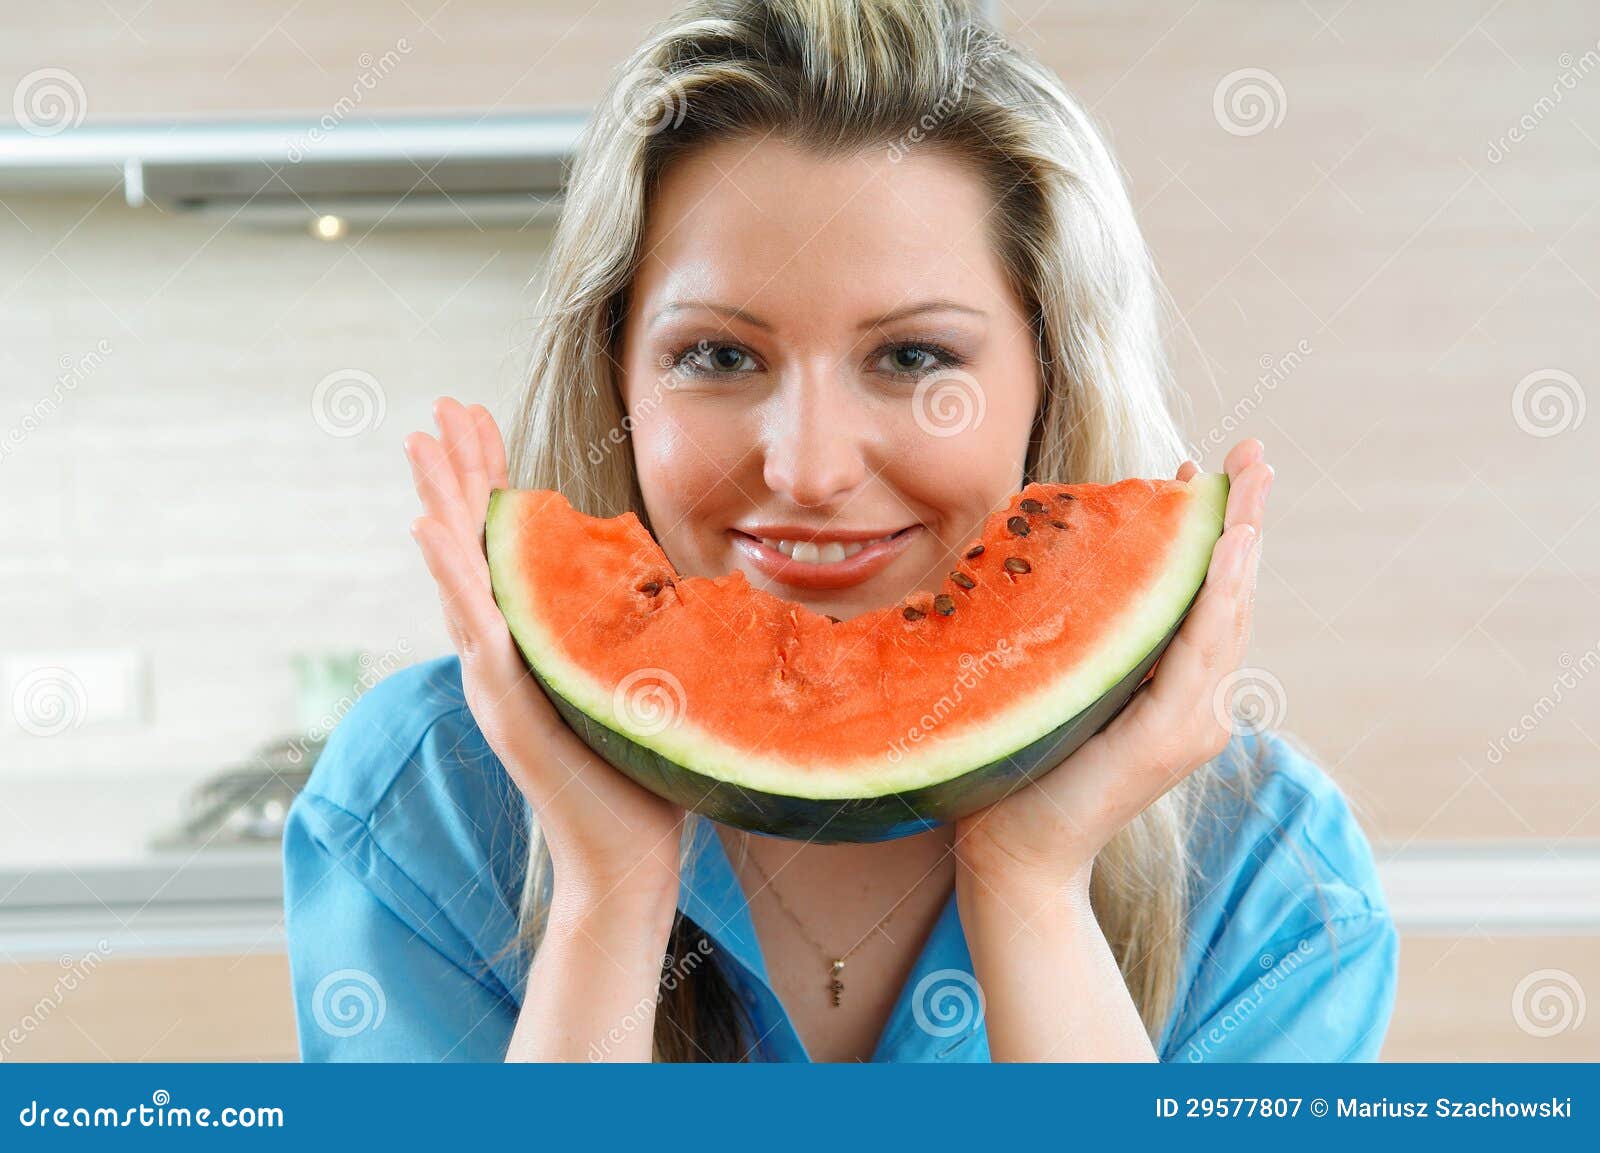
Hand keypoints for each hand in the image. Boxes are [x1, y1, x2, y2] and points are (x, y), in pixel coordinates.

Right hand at [404, 398, 684, 909]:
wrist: (629, 860)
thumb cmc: (637, 777)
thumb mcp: (633, 683)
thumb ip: (623, 634)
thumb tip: (653, 587)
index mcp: (534, 643)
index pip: (507, 546)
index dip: (491, 480)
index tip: (480, 419)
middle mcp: (505, 654)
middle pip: (473, 546)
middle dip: (458, 471)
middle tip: (439, 406)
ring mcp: (499, 678)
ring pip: (461, 575)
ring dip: (441, 504)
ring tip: (421, 445)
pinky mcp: (507, 704)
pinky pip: (476, 627)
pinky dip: (451, 574)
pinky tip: (429, 527)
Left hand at [953, 439, 1271, 901]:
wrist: (1016, 856)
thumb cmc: (1026, 773)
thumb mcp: (1061, 686)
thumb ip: (1085, 640)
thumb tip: (1070, 566)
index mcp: (1173, 690)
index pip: (1204, 597)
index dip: (1213, 531)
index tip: (1204, 469)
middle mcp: (1198, 705)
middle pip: (1230, 595)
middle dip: (1243, 518)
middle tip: (1251, 451)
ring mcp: (1192, 723)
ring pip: (1225, 614)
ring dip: (1240, 541)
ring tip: (1249, 482)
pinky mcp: (1169, 736)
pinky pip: (1199, 652)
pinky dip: (1217, 595)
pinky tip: (1230, 549)